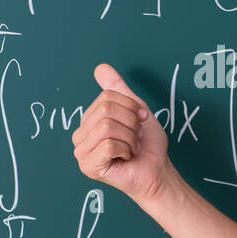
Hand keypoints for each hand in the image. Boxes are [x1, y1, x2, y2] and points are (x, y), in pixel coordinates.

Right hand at [72, 64, 171, 203]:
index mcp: (88, 121)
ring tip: (131, 147)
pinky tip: (126, 157)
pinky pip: (109, 145)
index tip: (139, 122)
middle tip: (136, 137)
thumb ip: (117, 89)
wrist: (157, 170)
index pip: (106, 98)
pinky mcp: (88, 166)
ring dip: (129, 137)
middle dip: (130, 122)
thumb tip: (100, 67)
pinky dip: (126, 149)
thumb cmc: (146, 144)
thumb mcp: (134, 109)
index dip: (130, 107)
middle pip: (105, 111)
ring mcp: (81, 153)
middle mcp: (80, 136)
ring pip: (107, 127)